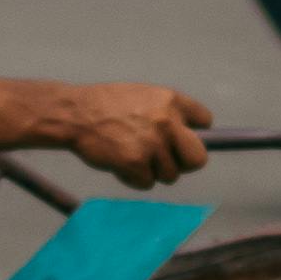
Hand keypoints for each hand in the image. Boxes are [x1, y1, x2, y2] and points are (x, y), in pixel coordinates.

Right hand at [60, 84, 213, 186]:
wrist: (75, 114)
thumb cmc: (106, 105)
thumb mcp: (143, 96)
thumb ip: (167, 112)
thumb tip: (189, 133)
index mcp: (171, 100)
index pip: (205, 120)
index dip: (194, 133)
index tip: (184, 140)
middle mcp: (167, 122)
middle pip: (198, 158)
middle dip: (185, 163)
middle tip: (167, 161)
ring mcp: (152, 144)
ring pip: (170, 175)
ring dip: (153, 172)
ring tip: (132, 155)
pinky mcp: (136, 163)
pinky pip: (147, 183)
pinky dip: (134, 179)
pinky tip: (120, 163)